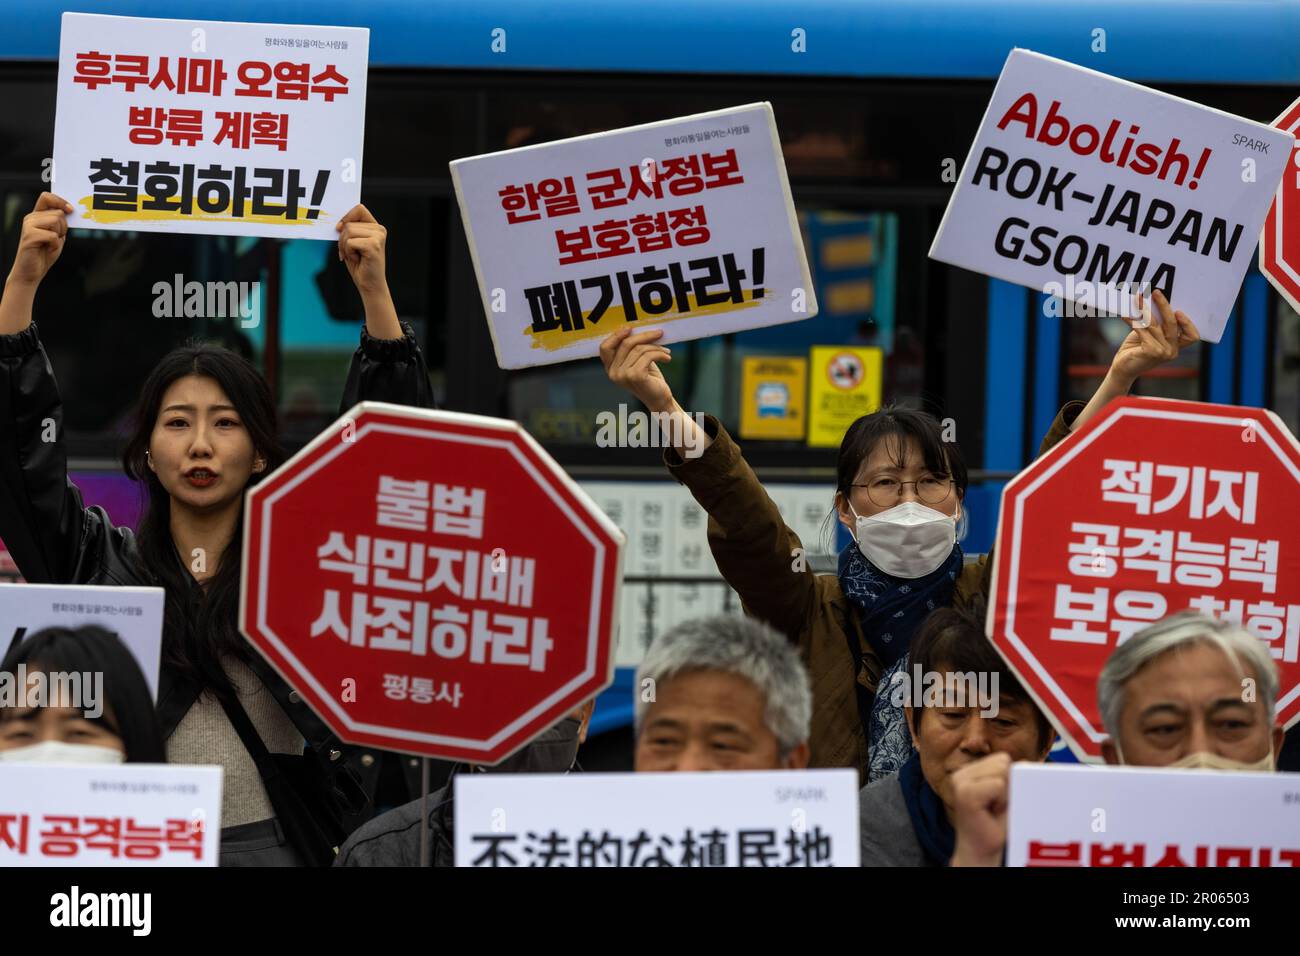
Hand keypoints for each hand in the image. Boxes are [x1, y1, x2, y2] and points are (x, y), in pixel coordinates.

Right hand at [7, 192, 72, 289]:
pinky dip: (55, 244)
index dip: (60, 201)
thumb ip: (60, 223)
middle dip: (64, 227)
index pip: (46, 197)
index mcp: (37, 216)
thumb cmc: (45, 253)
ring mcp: (28, 226)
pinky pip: (52, 235)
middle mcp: (30, 218)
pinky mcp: (29, 236)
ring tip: (50, 243)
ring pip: (56, 221)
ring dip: (59, 235)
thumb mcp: (57, 236)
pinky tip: (47, 248)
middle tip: (55, 239)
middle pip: (58, 213)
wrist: (31, 272)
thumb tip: (69, 211)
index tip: (70, 210)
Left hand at [336, 204, 387, 297]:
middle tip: (349, 252)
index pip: (358, 209)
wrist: (370, 285)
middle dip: (342, 239)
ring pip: (348, 231)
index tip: (340, 229)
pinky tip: (358, 259)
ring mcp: (378, 237)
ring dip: (345, 246)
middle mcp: (379, 230)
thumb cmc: (360, 265)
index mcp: (376, 227)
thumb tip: (339, 224)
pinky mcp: (373, 246)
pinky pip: (350, 242)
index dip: (346, 217)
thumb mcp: (352, 243)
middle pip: (349, 223)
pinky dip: (348, 252)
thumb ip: (348, 230)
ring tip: (354, 256)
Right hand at [599, 327, 673, 412]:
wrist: (659, 399)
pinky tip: (668, 358)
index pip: (605, 348)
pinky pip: (648, 356)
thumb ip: (632, 349)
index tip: (630, 328)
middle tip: (659, 333)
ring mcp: (623, 375)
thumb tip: (639, 329)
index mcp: (610, 369)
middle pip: (625, 344)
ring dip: (656, 347)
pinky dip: (660, 354)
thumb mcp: (638, 361)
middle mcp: (613, 373)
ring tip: (666, 351)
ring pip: (639, 349)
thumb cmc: (649, 379)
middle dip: (645, 336)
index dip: (616, 335)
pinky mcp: (635, 376)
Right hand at [948, 752, 1011, 866]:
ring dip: (1005, 793)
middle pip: (1002, 761)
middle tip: (996, 806)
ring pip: (1002, 771)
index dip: (1009, 780)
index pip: (1002, 759)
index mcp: (968, 771)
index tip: (998, 800)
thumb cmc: (995, 824)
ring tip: (994, 809)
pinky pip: (998, 785)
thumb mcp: (1007, 794)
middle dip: (1007, 784)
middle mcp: (961, 774)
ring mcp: (960, 782)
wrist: (980, 851)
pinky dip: (1002, 800)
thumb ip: (1014, 776)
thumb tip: (1025, 763)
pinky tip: (991, 813)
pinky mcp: (965, 793)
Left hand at [1110, 289, 1199, 387]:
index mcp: (1176, 346)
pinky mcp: (1151, 351)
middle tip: (1157, 292)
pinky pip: (1142, 330)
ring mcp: (1163, 352)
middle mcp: (1173, 350)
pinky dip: (1133, 320)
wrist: (1122, 368)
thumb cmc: (1136, 349)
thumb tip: (1153, 301)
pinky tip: (1126, 314)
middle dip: (1164, 305)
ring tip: (1136, 299)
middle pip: (1172, 323)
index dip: (1188, 323)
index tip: (1178, 310)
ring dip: (1144, 309)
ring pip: (1154, 324)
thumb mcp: (1149, 335)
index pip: (1192, 336)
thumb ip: (1156, 323)